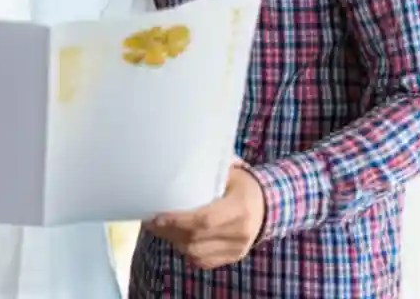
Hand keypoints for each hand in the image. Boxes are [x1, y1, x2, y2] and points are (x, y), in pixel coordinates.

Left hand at [146, 162, 266, 269]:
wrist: (268, 206)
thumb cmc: (242, 184)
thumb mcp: (231, 171)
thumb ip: (209, 169)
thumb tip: (176, 158)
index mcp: (240, 208)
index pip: (204, 220)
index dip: (178, 221)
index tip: (158, 216)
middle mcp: (240, 232)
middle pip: (196, 239)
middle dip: (169, 231)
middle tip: (151, 220)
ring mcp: (237, 249)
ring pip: (196, 253)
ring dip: (174, 241)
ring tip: (160, 228)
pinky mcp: (232, 257)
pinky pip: (203, 261)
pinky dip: (186, 250)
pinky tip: (176, 238)